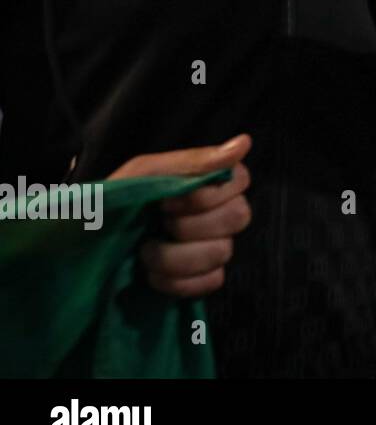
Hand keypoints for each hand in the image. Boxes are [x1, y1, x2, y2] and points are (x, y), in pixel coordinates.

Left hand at [109, 135, 253, 298]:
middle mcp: (218, 212)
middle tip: (158, 223)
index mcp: (207, 182)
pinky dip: (180, 282)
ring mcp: (214, 247)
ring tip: (145, 253)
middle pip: (238, 216)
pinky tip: (153, 276)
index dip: (208, 194)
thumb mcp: (143, 173)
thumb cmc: (112, 202)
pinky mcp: (203, 279)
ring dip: (177, 256)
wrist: (82, 246)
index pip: (240, 179)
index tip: (168, 201)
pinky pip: (213, 281)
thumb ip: (192, 161)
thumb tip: (244, 142)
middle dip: (190, 225)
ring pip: (222, 252)